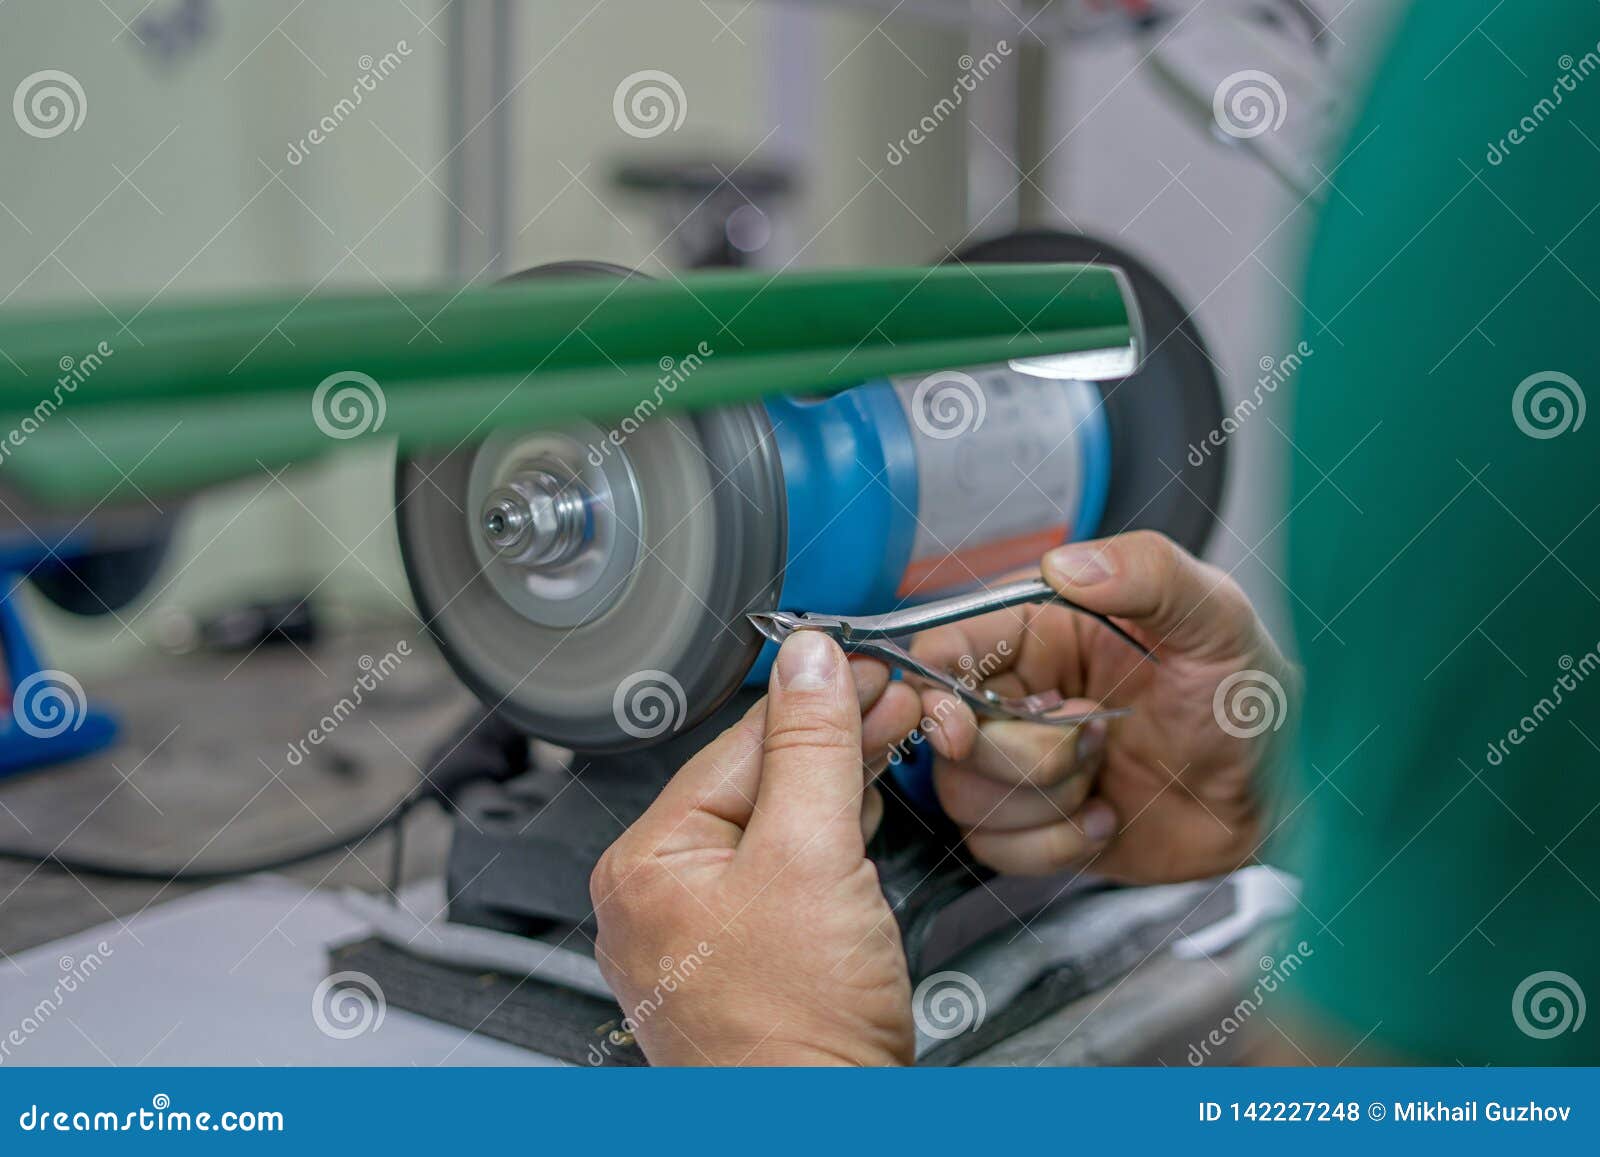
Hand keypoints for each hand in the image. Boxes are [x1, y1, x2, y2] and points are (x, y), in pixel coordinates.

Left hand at [590, 631, 917, 1065]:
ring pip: (775, 828)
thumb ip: (811, 747)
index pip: (739, 746)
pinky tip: (862, 817)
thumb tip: (809, 660)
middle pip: (756, 784)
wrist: (821, 1135)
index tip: (868, 666)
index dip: (814, 698)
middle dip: (832, 738)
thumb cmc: (793, 1033)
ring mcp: (702, 935)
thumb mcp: (808, 856)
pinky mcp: (747, 964)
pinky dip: (829, 840)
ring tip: (889, 739)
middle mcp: (660, 897)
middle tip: (895, 701)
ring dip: (837, 781)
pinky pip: (784, 877)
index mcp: (647, 862)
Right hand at [908, 530, 1290, 882]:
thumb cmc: (1253, 701)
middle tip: (1096, 736)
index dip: (935, 689)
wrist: (1282, 804)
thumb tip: (1067, 563)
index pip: (944, 648)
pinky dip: (1056, 845)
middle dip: (1026, 753)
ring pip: (965, 796)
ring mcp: (1023, 764)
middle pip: (950, 734)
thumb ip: (1150, 571)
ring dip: (1044, 800)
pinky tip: (1106, 817)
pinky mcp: (1035, 827)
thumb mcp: (1219, 619)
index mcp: (1043, 626)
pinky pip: (997, 850)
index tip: (959, 725)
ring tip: (1107, 775)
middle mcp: (1020, 693)